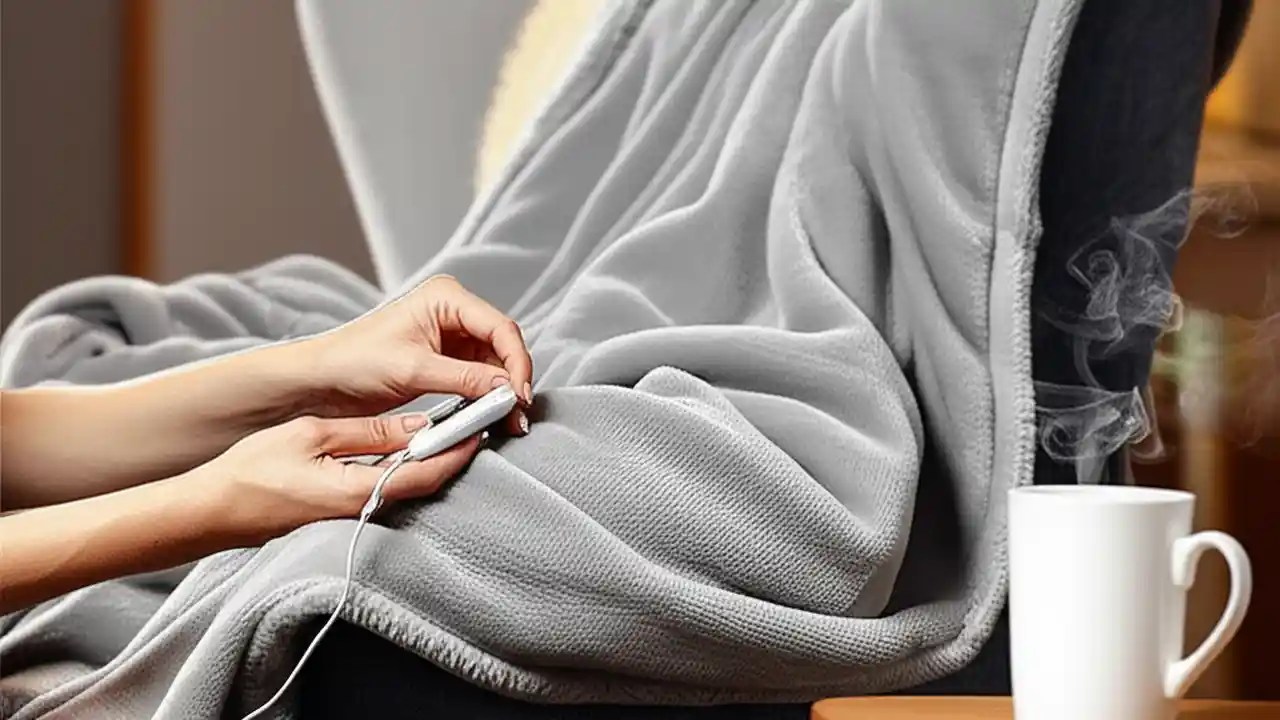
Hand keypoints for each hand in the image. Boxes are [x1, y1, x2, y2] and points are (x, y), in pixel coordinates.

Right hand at [190, 413, 479, 540]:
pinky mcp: (341, 512)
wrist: (210, 511)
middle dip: (451, 453)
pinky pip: (385, 489)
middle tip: (472, 418)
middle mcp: (361, 510)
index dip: (458, 450)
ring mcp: (351, 515)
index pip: (426, 473)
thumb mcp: (311, 436)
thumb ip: (369, 432)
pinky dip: (404, 466)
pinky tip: (408, 444)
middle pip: (423, 483)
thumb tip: (419, 427)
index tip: (479, 423)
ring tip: (449, 424)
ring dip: (430, 459)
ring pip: (406, 486)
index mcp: (357, 491)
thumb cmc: (252, 471)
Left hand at [301, 275, 533, 435]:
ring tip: (507, 423)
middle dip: (512, 380)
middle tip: (517, 416)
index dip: (516, 363)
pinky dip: (486, 397)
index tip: (519, 396)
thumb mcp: (413, 370)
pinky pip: (479, 377)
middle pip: (503, 345)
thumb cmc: (353, 362)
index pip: (501, 328)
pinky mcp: (447, 360)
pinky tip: (489, 416)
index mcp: (446, 298)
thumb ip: (466, 378)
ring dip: (502, 392)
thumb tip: (508, 390)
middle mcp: (453, 312)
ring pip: (495, 364)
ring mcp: (452, 336)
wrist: (320, 382)